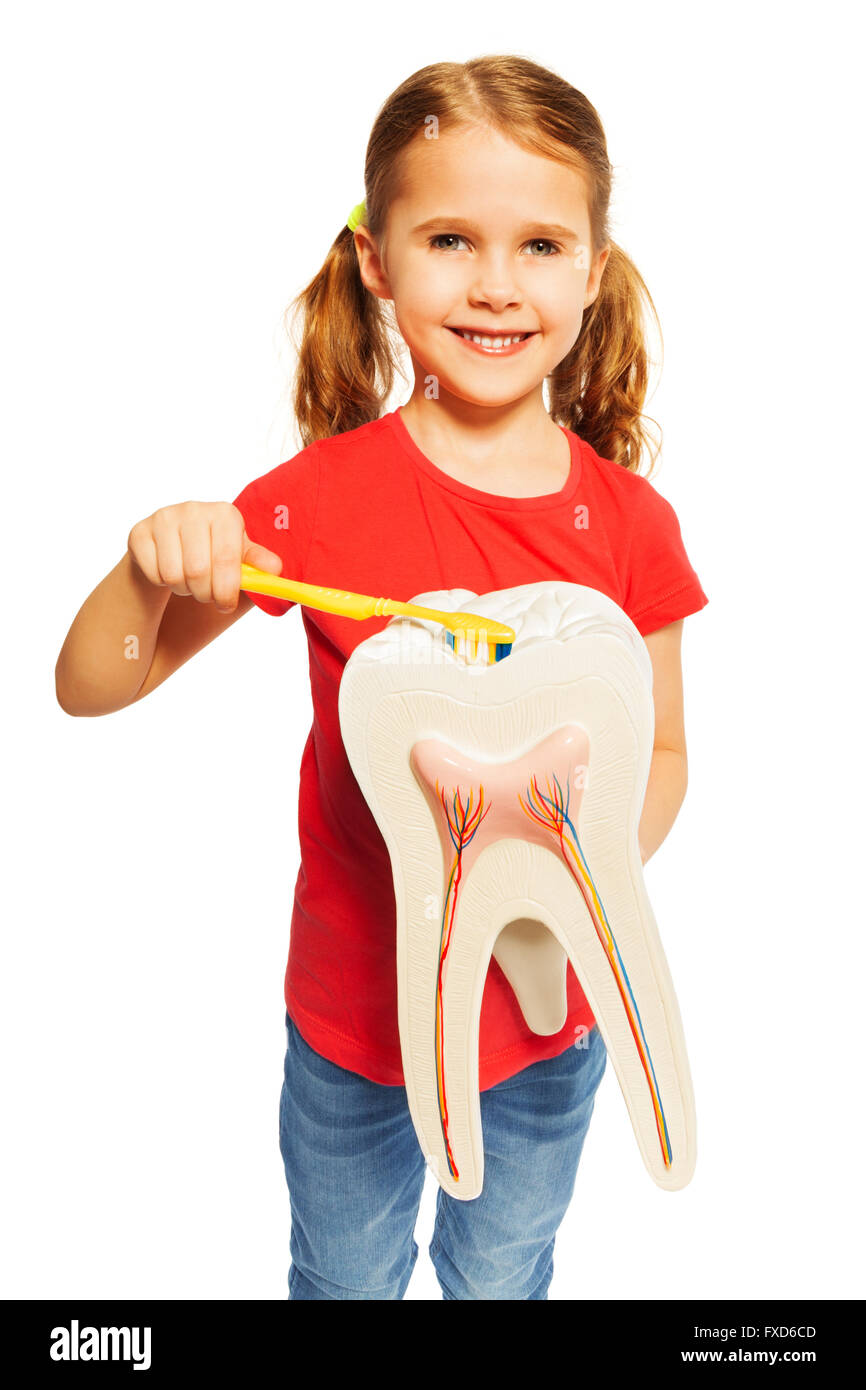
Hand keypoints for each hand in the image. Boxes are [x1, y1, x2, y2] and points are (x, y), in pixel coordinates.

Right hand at [127, 501, 282, 612]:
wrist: (172, 550)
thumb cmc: (213, 556)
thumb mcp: (240, 560)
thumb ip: (257, 563)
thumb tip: (275, 568)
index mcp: (224, 514)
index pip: (227, 560)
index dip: (227, 590)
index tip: (226, 604)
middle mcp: (193, 509)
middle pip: (198, 571)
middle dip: (204, 594)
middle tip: (206, 595)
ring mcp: (163, 518)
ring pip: (173, 575)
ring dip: (184, 589)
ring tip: (189, 582)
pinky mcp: (139, 532)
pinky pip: (153, 573)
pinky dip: (162, 584)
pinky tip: (168, 573)